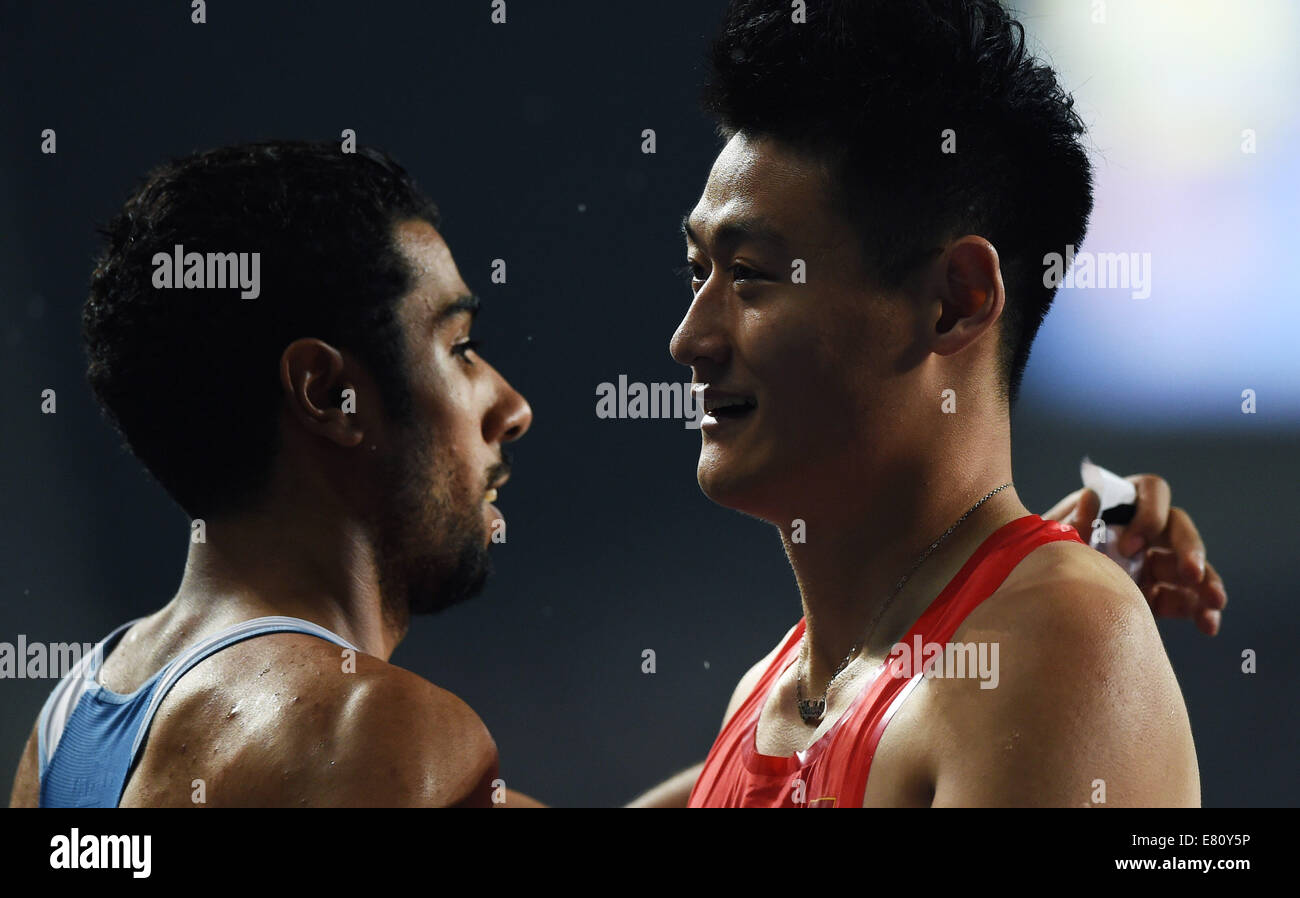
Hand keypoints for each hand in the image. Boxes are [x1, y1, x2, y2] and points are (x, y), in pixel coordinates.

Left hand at [1043, 474, 1227, 635]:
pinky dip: (1199, 611)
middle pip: (1179, 529)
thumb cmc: (1043, 551)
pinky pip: (1185, 599)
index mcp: (1120, 503)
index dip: (1148, 515)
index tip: (1128, 545)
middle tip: (1190, 573)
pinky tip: (1208, 626)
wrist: (1036, 590)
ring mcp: (1153, 561)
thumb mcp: (1052, 536)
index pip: (1152, 492)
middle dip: (1189, 549)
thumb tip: (1090, 493)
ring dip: (1207, 582)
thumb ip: (1073, 521)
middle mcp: (1143, 529)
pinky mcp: (1156, 594)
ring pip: (1191, 566)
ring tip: (1214, 603)